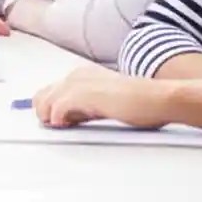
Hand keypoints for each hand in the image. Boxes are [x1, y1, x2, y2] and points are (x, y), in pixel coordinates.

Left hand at [33, 65, 172, 128]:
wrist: (158, 98)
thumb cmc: (139, 103)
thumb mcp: (105, 104)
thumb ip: (85, 108)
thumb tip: (66, 118)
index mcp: (84, 74)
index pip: (51, 90)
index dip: (48, 107)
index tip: (53, 121)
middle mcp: (78, 75)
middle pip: (43, 94)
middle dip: (43, 112)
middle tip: (53, 127)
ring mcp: (80, 83)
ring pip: (46, 100)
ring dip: (47, 116)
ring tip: (58, 127)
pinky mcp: (85, 94)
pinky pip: (57, 108)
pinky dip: (56, 118)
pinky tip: (64, 125)